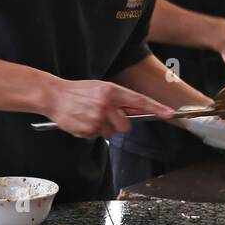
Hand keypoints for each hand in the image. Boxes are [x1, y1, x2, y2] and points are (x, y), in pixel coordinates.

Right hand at [44, 79, 174, 136]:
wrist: (54, 95)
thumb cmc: (79, 92)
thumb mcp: (101, 88)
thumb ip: (120, 99)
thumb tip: (138, 110)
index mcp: (112, 91)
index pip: (140, 101)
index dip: (157, 108)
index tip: (170, 114)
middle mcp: (106, 104)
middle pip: (126, 126)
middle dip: (120, 125)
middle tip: (106, 116)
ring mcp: (97, 118)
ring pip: (112, 133)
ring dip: (104, 128)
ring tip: (91, 116)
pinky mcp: (88, 130)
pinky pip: (98, 136)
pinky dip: (92, 131)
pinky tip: (83, 121)